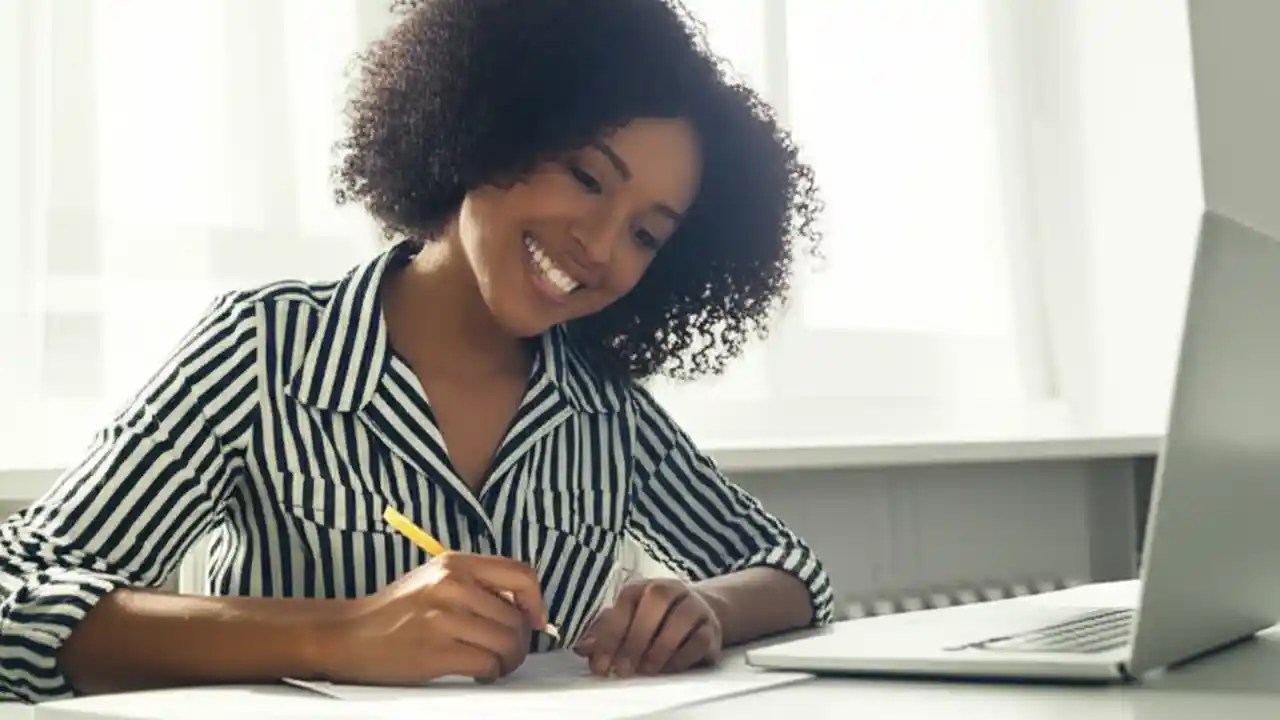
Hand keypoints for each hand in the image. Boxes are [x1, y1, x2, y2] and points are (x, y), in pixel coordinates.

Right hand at [323, 552, 547, 684]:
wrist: (349, 634)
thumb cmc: (397, 610)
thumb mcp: (436, 578)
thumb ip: (476, 583)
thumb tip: (524, 606)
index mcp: (456, 563)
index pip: (522, 575)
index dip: (537, 602)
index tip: (535, 620)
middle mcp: (453, 585)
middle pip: (517, 618)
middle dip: (520, 642)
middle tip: (508, 653)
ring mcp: (444, 618)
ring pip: (507, 643)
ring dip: (508, 661)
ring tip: (494, 665)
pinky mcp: (436, 651)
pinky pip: (487, 664)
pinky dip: (490, 674)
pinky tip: (478, 674)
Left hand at [573, 579, 722, 676]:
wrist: (700, 614)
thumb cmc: (655, 620)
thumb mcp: (628, 622)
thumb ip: (604, 633)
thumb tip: (582, 647)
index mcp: (643, 587)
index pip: (625, 602)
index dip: (610, 634)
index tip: (600, 664)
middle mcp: (670, 589)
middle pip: (656, 601)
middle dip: (636, 639)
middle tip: (623, 669)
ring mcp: (694, 606)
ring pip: (681, 618)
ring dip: (660, 648)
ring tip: (646, 669)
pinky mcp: (712, 627)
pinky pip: (700, 639)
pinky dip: (682, 657)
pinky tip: (668, 667)